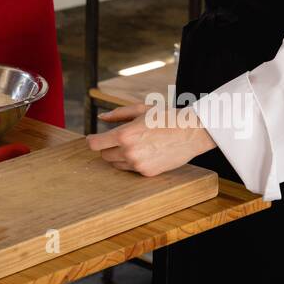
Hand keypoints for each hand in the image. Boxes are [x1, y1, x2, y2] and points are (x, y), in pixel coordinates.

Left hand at [86, 103, 215, 176]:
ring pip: (116, 164)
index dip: (92, 140)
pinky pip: (131, 169)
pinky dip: (133, 162)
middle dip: (107, 147)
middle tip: (119, 139)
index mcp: (124, 135)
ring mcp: (138, 165)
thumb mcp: (140, 110)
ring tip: (135, 144)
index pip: (94, 144)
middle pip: (104, 155)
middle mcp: (129, 152)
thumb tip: (101, 118)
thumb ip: (118, 114)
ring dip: (119, 156)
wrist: (190, 132)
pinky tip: (145, 152)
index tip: (93, 138)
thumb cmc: (165, 117)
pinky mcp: (147, 173)